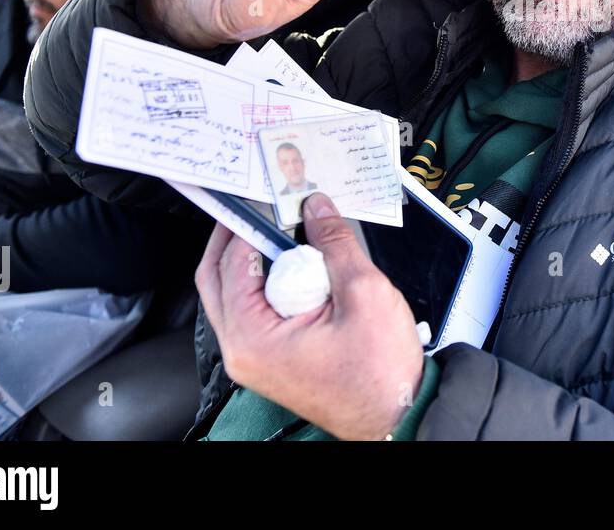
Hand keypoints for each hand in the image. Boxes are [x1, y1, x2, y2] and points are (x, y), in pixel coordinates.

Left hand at [195, 194, 425, 439]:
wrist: (395, 414)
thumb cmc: (379, 374)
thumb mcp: (364, 292)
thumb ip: (335, 243)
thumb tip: (316, 209)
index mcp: (254, 338)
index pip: (232, 263)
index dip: (250, 222)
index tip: (267, 197)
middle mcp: (243, 351)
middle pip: (217, 278)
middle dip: (237, 237)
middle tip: (261, 207)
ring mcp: (254, 357)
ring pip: (234, 293)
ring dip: (254, 259)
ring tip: (286, 232)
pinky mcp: (270, 357)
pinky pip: (255, 310)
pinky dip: (269, 281)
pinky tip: (298, 265)